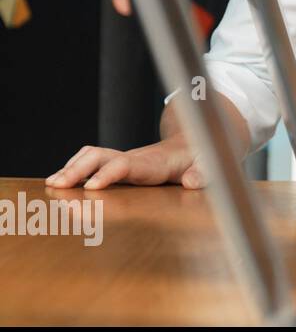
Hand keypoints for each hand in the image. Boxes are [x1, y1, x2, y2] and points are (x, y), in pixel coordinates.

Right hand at [44, 90, 248, 189]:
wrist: (193, 145)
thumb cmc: (199, 159)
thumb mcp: (207, 166)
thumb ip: (202, 174)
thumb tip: (193, 181)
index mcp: (154, 162)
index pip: (127, 165)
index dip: (109, 174)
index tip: (92, 187)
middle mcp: (133, 158)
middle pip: (99, 156)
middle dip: (77, 169)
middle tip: (58, 185)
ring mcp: (122, 159)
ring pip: (90, 156)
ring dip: (70, 168)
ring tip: (52, 184)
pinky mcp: (116, 164)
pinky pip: (90, 161)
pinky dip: (72, 169)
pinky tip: (58, 183)